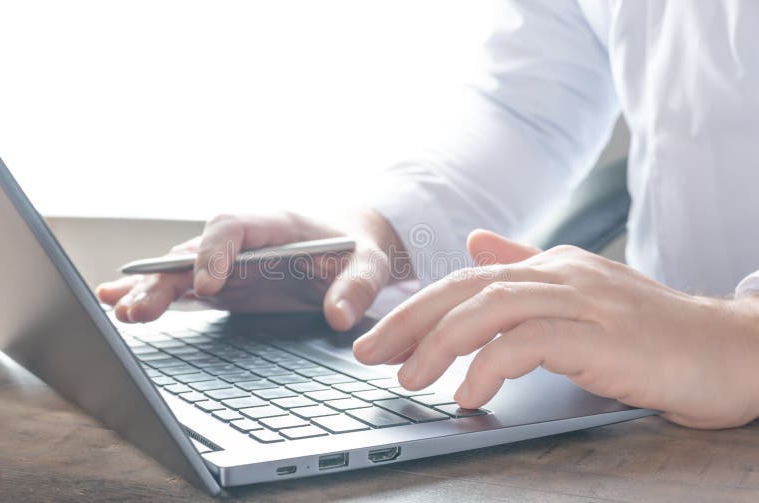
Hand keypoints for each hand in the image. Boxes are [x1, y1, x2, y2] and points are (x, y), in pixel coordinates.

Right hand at [96, 210, 409, 330]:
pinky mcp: (224, 282)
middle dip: (166, 277)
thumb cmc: (355, 249)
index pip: (233, 226)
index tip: (210, 285)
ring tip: (120, 311)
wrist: (347, 244)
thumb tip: (338, 315)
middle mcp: (243, 239)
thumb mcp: (370, 264)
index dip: (216, 252)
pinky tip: (122, 307)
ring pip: (181, 269)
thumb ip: (357, 286)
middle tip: (143, 308)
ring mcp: (229, 260)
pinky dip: (155, 295)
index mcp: (274, 223)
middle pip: (194, 250)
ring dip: (151, 289)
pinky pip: (184, 286)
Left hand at [353, 229, 758, 428]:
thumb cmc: (651, 330)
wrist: (728, 349)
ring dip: (439, 345)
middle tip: (369, 353)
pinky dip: (491, 367)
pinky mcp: (601, 335)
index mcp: (548, 266)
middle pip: (465, 288)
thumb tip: (475, 242)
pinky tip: (469, 395)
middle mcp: (558, 273)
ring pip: (490, 309)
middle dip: (408, 321)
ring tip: (409, 379)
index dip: (415, 308)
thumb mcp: (579, 292)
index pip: (465, 280)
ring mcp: (581, 300)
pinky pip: (530, 343)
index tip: (377, 338)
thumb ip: (525, 264)